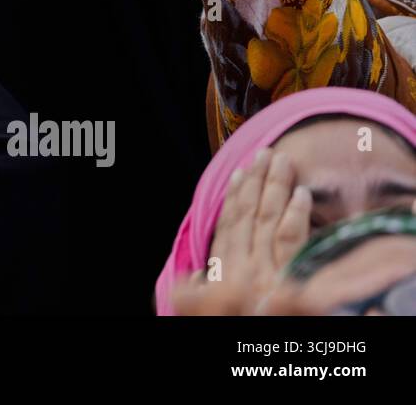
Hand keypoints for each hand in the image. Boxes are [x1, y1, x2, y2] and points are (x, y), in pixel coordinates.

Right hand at [172, 148, 311, 313]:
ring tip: (283, 162)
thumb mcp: (210, 309)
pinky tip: (302, 196)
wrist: (250, 349)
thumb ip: (204, 290)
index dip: (236, 195)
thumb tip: (199, 273)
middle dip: (258, 182)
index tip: (242, 171)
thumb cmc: (230, 320)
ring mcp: (266, 271)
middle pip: (251, 216)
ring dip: (276, 188)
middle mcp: (243, 266)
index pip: (230, 224)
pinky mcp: (288, 280)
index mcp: (224, 270)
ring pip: (270, 220)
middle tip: (266, 153)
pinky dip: (296, 216)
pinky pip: (292, 241)